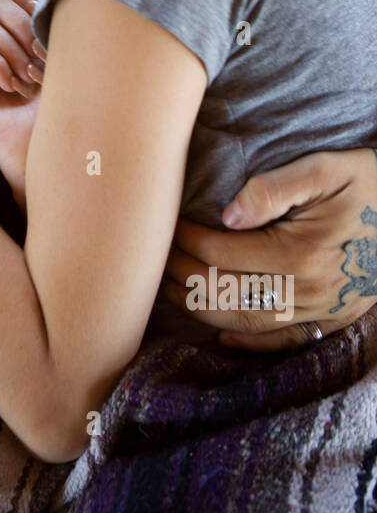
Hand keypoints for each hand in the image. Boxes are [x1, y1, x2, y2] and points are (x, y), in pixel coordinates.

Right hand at [0, 0, 45, 203]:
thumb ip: (40, 7)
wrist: (57, 150)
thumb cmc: (67, 101)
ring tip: (30, 78)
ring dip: (11, 48)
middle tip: (42, 55)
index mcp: (9, 23)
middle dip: (20, 22)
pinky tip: (12, 87)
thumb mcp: (61, 44)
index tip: (47, 17)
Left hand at [162, 149, 376, 349]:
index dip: (185, 242)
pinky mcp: (331, 321)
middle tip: (157, 258)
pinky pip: (282, 342)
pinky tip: (221, 334)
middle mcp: (306, 291)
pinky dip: (247, 342)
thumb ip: (276, 188)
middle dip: (183, 275)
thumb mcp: (327, 170)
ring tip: (172, 290)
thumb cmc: (369, 184)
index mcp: (300, 254)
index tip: (166, 227)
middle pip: (225, 291)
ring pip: (245, 321)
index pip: (220, 253)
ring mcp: (319, 311)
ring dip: (203, 309)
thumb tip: (229, 214)